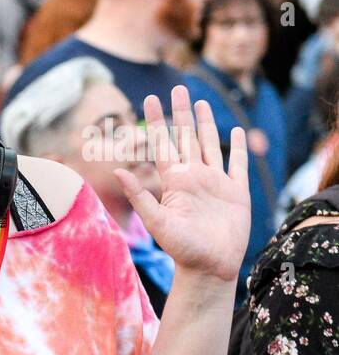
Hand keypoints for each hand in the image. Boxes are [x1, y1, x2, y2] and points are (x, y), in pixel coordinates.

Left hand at [115, 85, 250, 281]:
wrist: (210, 266)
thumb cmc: (181, 248)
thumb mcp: (157, 222)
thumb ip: (139, 196)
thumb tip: (116, 171)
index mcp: (174, 181)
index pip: (163, 143)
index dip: (157, 121)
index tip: (149, 99)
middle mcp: (193, 177)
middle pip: (186, 136)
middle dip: (181, 113)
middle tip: (177, 87)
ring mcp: (215, 182)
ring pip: (210, 144)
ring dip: (206, 122)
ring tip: (200, 101)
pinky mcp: (237, 191)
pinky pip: (237, 164)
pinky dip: (237, 147)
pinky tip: (235, 132)